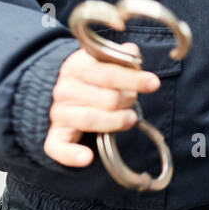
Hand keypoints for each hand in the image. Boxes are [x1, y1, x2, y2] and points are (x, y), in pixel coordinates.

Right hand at [43, 43, 160, 167]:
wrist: (60, 94)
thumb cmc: (92, 79)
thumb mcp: (103, 62)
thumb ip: (120, 57)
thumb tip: (131, 51)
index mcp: (77, 67)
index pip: (108, 73)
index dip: (133, 79)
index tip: (153, 83)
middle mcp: (65, 90)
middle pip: (105, 98)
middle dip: (126, 100)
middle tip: (132, 101)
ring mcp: (59, 114)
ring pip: (89, 119)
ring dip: (114, 121)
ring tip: (130, 119)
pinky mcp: (55, 136)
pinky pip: (59, 148)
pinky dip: (72, 155)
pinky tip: (87, 157)